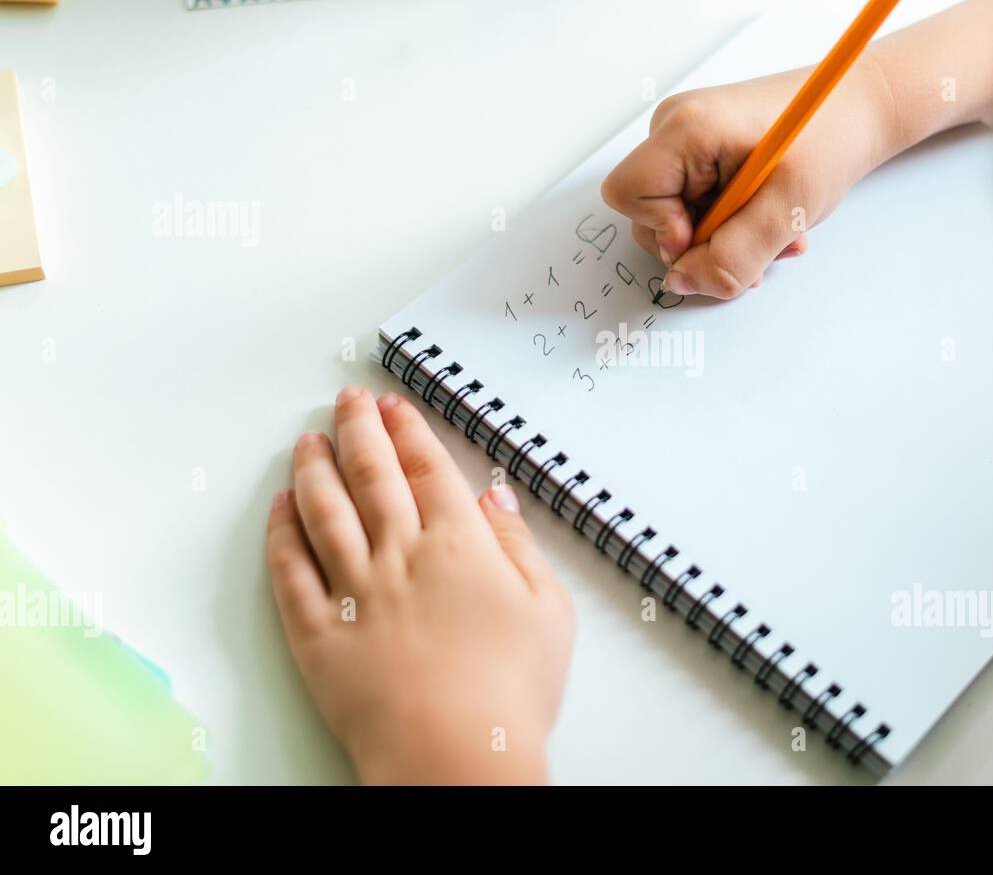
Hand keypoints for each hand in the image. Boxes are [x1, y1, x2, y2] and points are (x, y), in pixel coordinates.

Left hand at [265, 387, 574, 784]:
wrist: (455, 756)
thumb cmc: (510, 690)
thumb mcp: (548, 609)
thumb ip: (517, 544)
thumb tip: (494, 495)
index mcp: (458, 544)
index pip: (425, 468)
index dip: (406, 430)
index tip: (392, 406)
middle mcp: (400, 555)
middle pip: (371, 474)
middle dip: (357, 429)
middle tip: (346, 400)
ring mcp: (353, 591)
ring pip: (324, 510)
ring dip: (314, 468)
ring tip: (308, 440)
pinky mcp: (318, 632)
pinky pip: (290, 570)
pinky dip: (282, 532)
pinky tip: (280, 508)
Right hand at [601, 63, 898, 298]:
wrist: (862, 103)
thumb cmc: (830, 136)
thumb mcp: (784, 209)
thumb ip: (731, 255)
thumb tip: (683, 284)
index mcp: (686, 127)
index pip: (629, 194)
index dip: (664, 230)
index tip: (714, 234)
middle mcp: (675, 127)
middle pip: (651, 213)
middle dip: (706, 242)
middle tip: (762, 241)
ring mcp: (687, 138)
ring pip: (680, 215)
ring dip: (726, 238)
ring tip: (777, 230)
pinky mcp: (704, 150)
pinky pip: (699, 204)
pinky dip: (733, 222)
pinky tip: (770, 218)